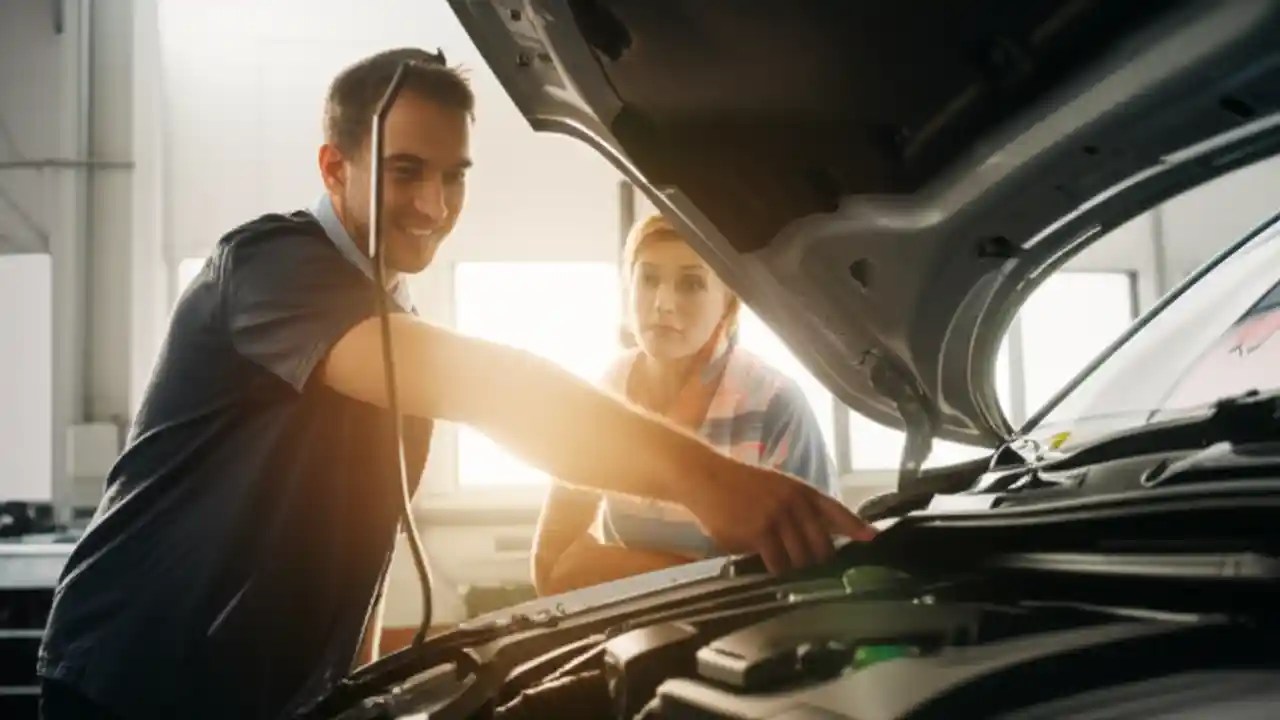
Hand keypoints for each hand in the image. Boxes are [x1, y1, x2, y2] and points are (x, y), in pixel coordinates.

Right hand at [685, 460, 875, 573]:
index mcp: (801, 490)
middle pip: (821, 545)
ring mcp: (778, 517)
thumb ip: (798, 509)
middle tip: (816, 573)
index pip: (836, 510)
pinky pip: (778, 563)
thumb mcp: (776, 488)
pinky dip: (778, 571)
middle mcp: (795, 503)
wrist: (708, 478)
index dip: (855, 527)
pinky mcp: (760, 532)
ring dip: (798, 570)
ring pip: (801, 558)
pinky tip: (774, 572)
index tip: (872, 539)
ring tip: (794, 575)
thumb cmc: (741, 485)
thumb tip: (818, 539)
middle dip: (820, 562)